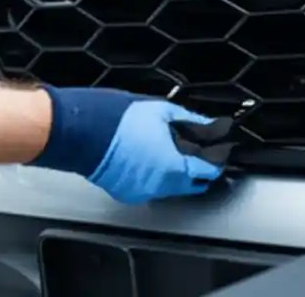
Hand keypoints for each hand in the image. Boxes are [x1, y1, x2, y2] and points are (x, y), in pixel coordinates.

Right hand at [29, 87, 224, 203]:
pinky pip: (149, 189)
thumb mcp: (164, 112)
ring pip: (170, 189)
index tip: (219, 154)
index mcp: (174, 167)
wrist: (85, 130)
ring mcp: (141, 192)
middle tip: (199, 155)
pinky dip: (154, 179)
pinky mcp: (126, 193)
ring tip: (172, 153)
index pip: (207, 172)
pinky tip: (150, 162)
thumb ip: (191, 121)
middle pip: (191, 184)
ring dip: (176, 176)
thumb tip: (209, 123)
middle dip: (198, 171)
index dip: (216, 161)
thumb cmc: (121, 120)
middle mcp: (160, 186)